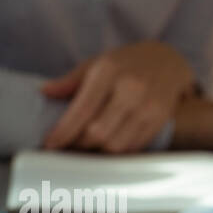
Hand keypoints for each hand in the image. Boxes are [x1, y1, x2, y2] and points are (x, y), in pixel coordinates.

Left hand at [41, 41, 195, 152]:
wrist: (169, 60)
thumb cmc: (124, 64)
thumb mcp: (96, 64)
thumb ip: (69, 81)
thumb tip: (44, 92)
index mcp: (110, 72)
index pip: (82, 110)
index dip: (63, 132)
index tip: (49, 144)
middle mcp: (132, 88)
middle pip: (97, 133)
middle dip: (77, 144)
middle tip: (67, 146)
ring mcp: (149, 106)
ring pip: (115, 145)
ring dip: (96, 151)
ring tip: (85, 146)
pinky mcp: (160, 120)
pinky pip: (132, 148)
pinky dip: (115, 152)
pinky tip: (105, 146)